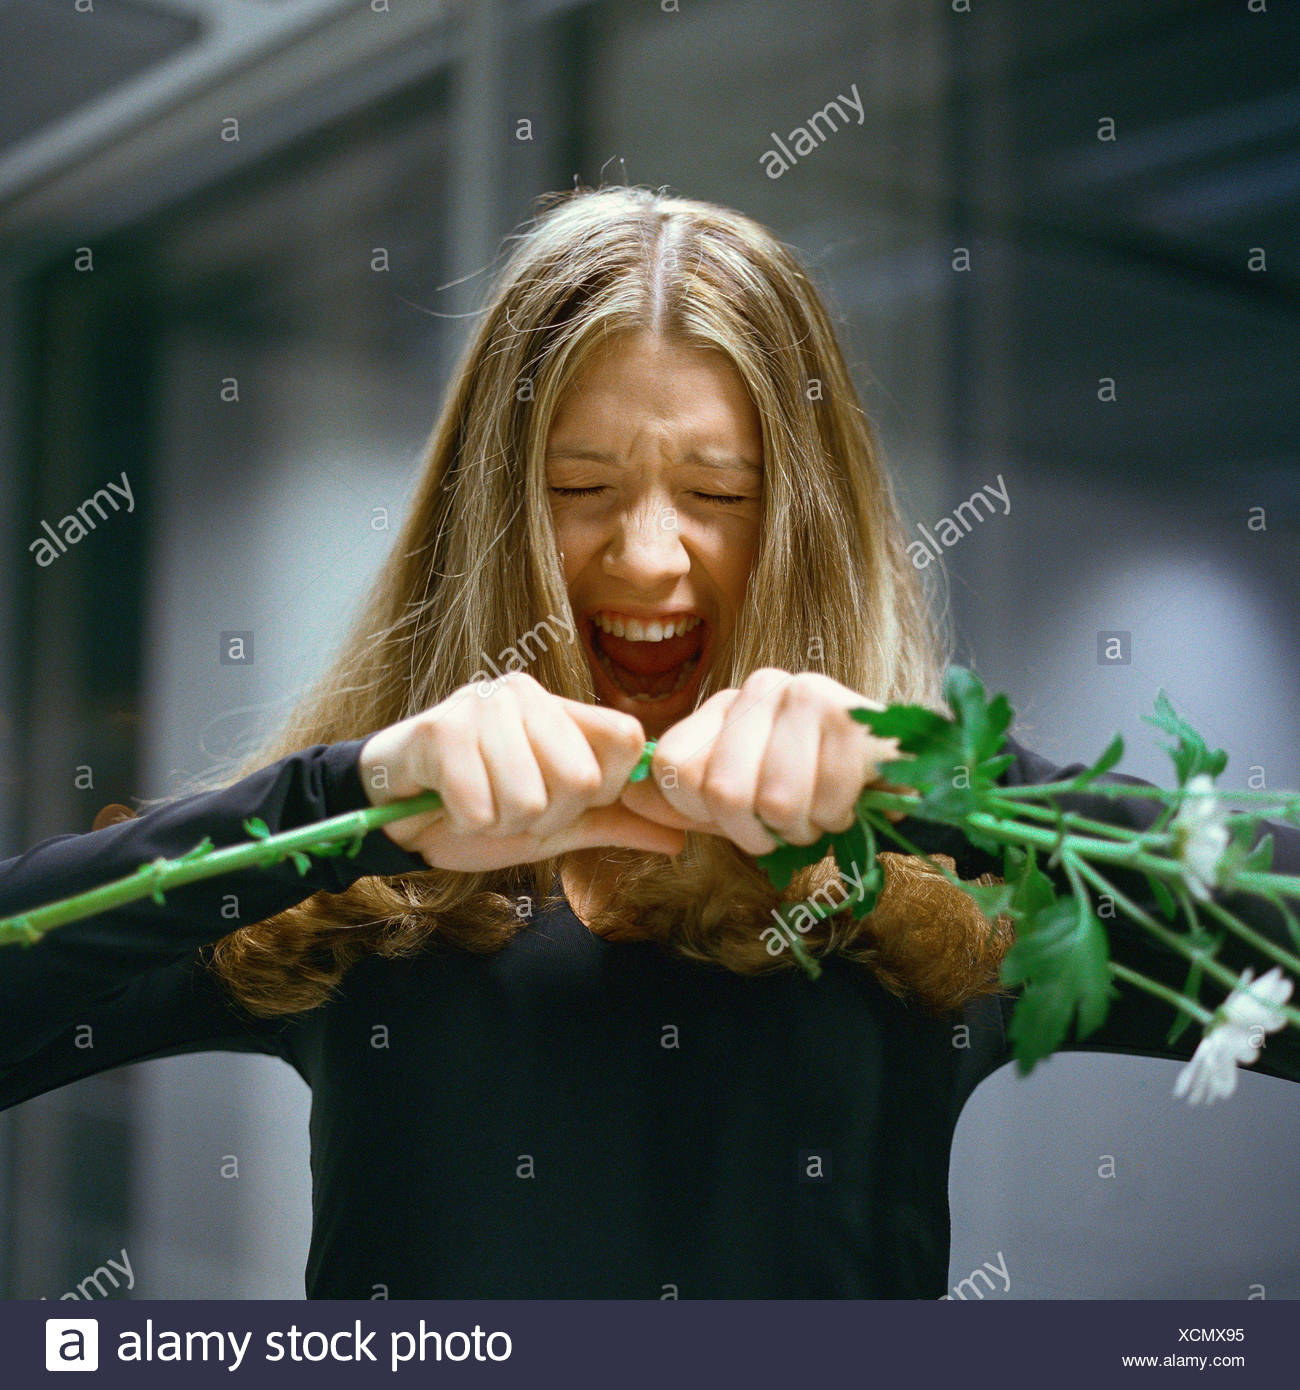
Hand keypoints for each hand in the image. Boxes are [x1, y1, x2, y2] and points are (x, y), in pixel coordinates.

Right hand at [357, 673, 686, 871]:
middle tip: (511, 807)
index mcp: (562, 710)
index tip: (569, 800)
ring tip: (478, 802)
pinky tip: (449, 802)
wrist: (394, 810)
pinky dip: (466, 823)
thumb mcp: (555, 824)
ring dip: (500, 823)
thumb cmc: (478, 809)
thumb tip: (681, 837)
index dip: (605, 787)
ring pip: (530, 799)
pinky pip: (481, 807)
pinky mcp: (440, 731)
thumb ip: (614, 823)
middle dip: (546, 816)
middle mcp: (527, 696)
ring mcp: (482, 707)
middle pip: (582, 779)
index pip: (627, 738)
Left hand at [617, 669, 914, 855]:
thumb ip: (688, 796)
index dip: (702, 815)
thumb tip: (629, 794)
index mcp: (726, 705)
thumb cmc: (818, 789)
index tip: (741, 820)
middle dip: (757, 832)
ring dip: (803, 829)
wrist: (910, 773)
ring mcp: (806, 694)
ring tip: (821, 811)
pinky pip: (823, 802)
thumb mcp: (746, 795)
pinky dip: (837, 820)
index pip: (674, 767)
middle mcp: (761, 686)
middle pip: (722, 791)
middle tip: (788, 825)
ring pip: (774, 802)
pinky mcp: (850, 715)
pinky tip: (849, 800)